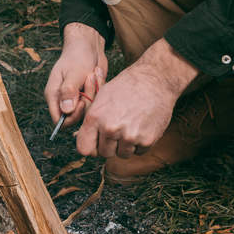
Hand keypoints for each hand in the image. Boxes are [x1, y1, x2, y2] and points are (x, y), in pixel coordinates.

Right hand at [45, 22, 107, 131]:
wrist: (88, 45)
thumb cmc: (77, 56)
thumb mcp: (73, 72)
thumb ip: (69, 91)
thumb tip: (66, 111)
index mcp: (54, 95)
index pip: (59, 120)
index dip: (71, 116)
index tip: (82, 102)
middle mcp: (64, 99)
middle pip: (76, 116)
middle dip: (86, 101)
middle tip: (89, 81)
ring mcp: (76, 98)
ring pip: (88, 110)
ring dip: (94, 92)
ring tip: (93, 74)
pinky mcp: (87, 95)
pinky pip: (96, 102)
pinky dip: (99, 89)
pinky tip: (96, 74)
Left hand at [75, 39, 197, 158]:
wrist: (154, 79)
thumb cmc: (126, 86)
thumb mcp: (101, 97)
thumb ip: (90, 120)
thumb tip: (79, 137)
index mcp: (95, 118)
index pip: (84, 148)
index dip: (91, 147)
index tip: (98, 143)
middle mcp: (110, 128)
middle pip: (105, 153)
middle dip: (111, 145)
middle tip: (119, 129)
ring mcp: (129, 136)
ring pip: (123, 154)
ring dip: (127, 145)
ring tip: (132, 125)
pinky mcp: (146, 140)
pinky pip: (139, 151)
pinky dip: (141, 143)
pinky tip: (143, 125)